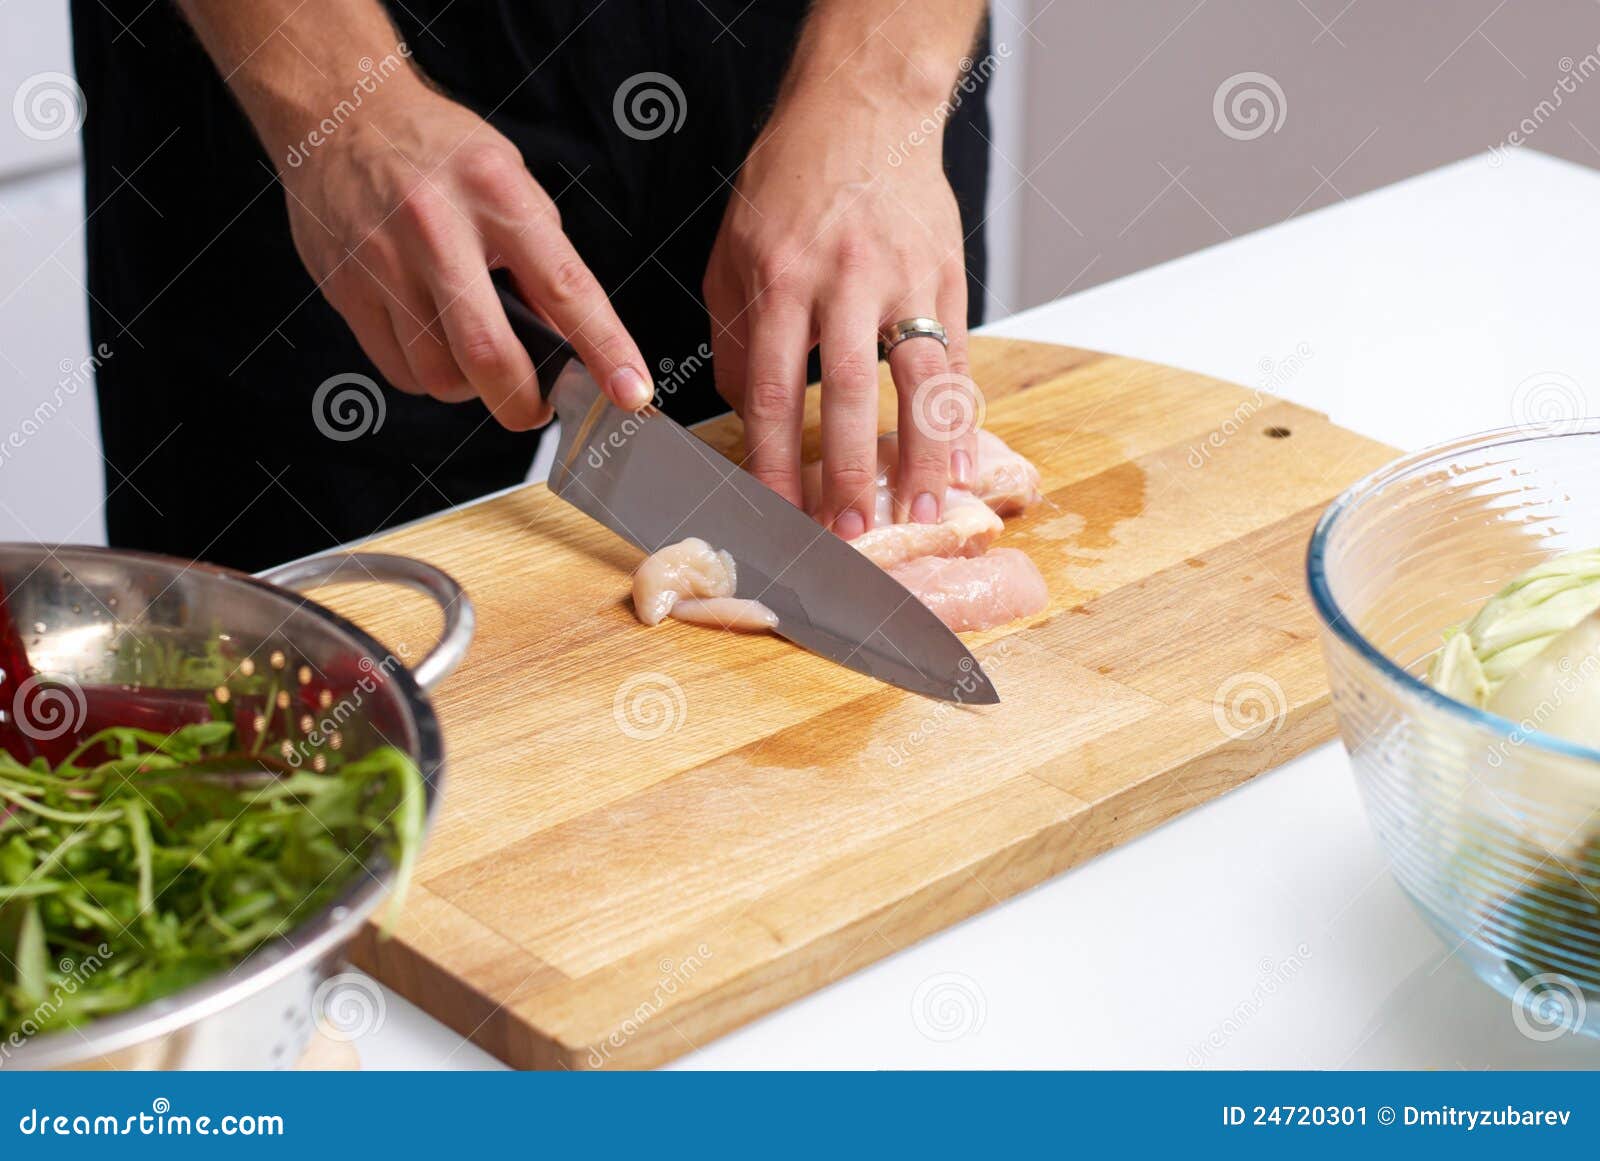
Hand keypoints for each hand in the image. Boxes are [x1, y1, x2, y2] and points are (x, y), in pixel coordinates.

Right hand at [277, 82, 651, 427]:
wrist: (341, 113)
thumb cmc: (440, 154)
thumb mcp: (511, 184)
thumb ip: (542, 260)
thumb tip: (573, 344)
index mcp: (495, 192)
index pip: (564, 286)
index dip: (604, 348)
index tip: (630, 391)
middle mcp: (436, 226)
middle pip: (488, 352)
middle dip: (524, 404)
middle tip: (536, 409)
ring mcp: (383, 260)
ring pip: (439, 375)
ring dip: (470, 387)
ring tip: (474, 354)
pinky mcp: (345, 289)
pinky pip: (398, 370)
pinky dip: (426, 375)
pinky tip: (433, 341)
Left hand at [704, 84, 976, 535]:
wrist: (863, 108)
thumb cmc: (791, 182)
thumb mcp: (734, 251)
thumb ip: (733, 333)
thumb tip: (743, 411)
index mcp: (778, 278)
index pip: (768, 388)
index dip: (771, 460)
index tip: (776, 513)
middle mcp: (841, 280)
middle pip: (842, 394)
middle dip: (844, 472)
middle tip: (847, 533)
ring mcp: (902, 277)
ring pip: (915, 379)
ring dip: (919, 455)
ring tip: (920, 511)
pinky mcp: (947, 273)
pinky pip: (956, 353)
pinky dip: (959, 414)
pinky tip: (960, 461)